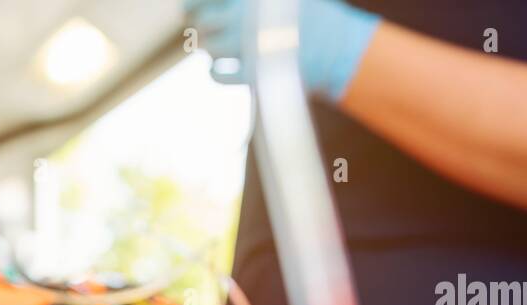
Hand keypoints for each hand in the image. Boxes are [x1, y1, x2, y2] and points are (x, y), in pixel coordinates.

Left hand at [186, 0, 380, 100]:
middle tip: (201, 28)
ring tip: (215, 47)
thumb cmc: (317, 19)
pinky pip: (219, 75)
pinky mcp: (253, 74)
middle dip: (199, 24)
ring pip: (209, 47)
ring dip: (208, 47)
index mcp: (254, 0)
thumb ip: (259, 2)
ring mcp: (249, 47)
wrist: (340, 49)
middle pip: (204, 20)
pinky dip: (213, 71)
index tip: (186, 6)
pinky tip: (215, 68)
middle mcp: (248, 19)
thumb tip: (233, 5)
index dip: (194, 2)